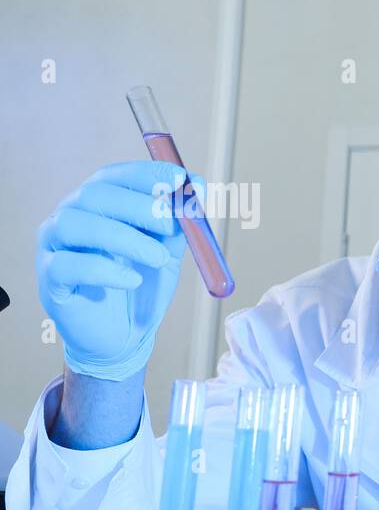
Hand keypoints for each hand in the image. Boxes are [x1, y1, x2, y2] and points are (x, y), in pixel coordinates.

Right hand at [37, 161, 199, 380]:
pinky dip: (105, 270)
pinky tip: (132, 281)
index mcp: (99, 204)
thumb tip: (196, 185)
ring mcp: (55, 245)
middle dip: (139, 205)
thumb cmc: (142, 285)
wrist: (125, 335)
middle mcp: (71, 216)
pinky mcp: (51, 278)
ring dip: (124, 237)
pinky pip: (68, 265)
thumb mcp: (167, 250)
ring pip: (76, 224)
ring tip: (158, 258)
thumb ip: (178, 222)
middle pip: (95, 194)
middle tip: (172, 225)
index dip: (146, 175)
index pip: (114, 176)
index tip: (179, 181)